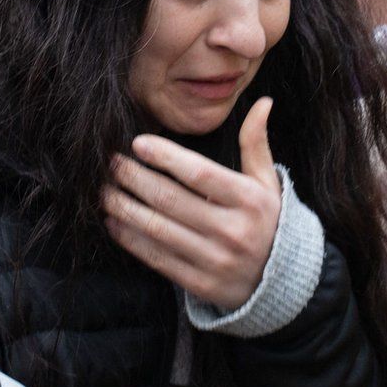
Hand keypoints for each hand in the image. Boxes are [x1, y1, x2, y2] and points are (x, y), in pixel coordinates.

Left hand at [104, 97, 281, 311]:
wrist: (282, 282)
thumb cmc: (267, 221)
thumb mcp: (268, 184)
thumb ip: (256, 144)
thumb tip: (264, 102)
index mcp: (250, 202)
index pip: (200, 174)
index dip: (166, 157)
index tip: (138, 143)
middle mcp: (233, 232)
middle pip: (171, 200)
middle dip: (135, 179)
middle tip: (111, 163)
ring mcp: (215, 261)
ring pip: (158, 230)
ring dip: (125, 208)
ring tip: (104, 191)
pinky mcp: (200, 284)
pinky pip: (158, 259)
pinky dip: (131, 240)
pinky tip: (114, 222)